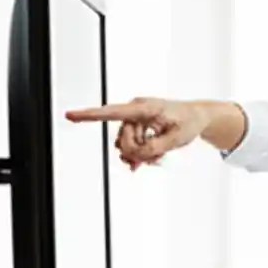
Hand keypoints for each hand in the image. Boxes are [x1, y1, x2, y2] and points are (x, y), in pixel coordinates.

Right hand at [65, 97, 209, 169]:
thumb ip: (154, 148)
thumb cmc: (189, 122)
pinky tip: (150, 159)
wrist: (197, 118)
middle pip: (123, 140)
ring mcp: (135, 119)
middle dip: (136, 153)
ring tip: (158, 158)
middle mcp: (136, 111)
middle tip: (155, 159)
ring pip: (126, 145)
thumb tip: (135, 155)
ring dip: (140, 155)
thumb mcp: (176, 139)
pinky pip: (131, 145)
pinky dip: (140, 154)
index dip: (90, 115)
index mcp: (144, 108)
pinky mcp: (137, 126)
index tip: (70, 115)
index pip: (113, 112)